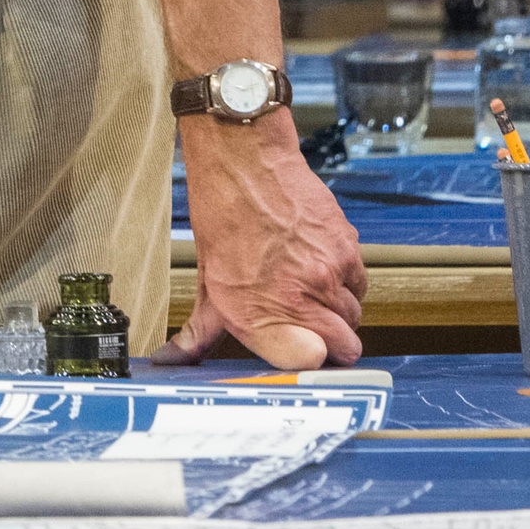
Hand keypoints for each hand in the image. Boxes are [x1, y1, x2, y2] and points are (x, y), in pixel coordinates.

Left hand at [159, 113, 367, 369]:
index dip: (315, 366)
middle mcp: (297, 299)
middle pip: (345, 346)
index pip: (311, 365)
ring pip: (354, 314)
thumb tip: (169, 362)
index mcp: (257, 314)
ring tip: (311, 289)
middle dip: (333, 343)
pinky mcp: (347, 249)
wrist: (244, 163)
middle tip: (313, 327)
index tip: (310, 359)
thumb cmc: (223, 219)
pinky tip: (322, 266)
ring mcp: (327, 274)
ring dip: (339, 310)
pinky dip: (347, 282)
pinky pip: (360, 283)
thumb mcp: (206, 282)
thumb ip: (199, 332)